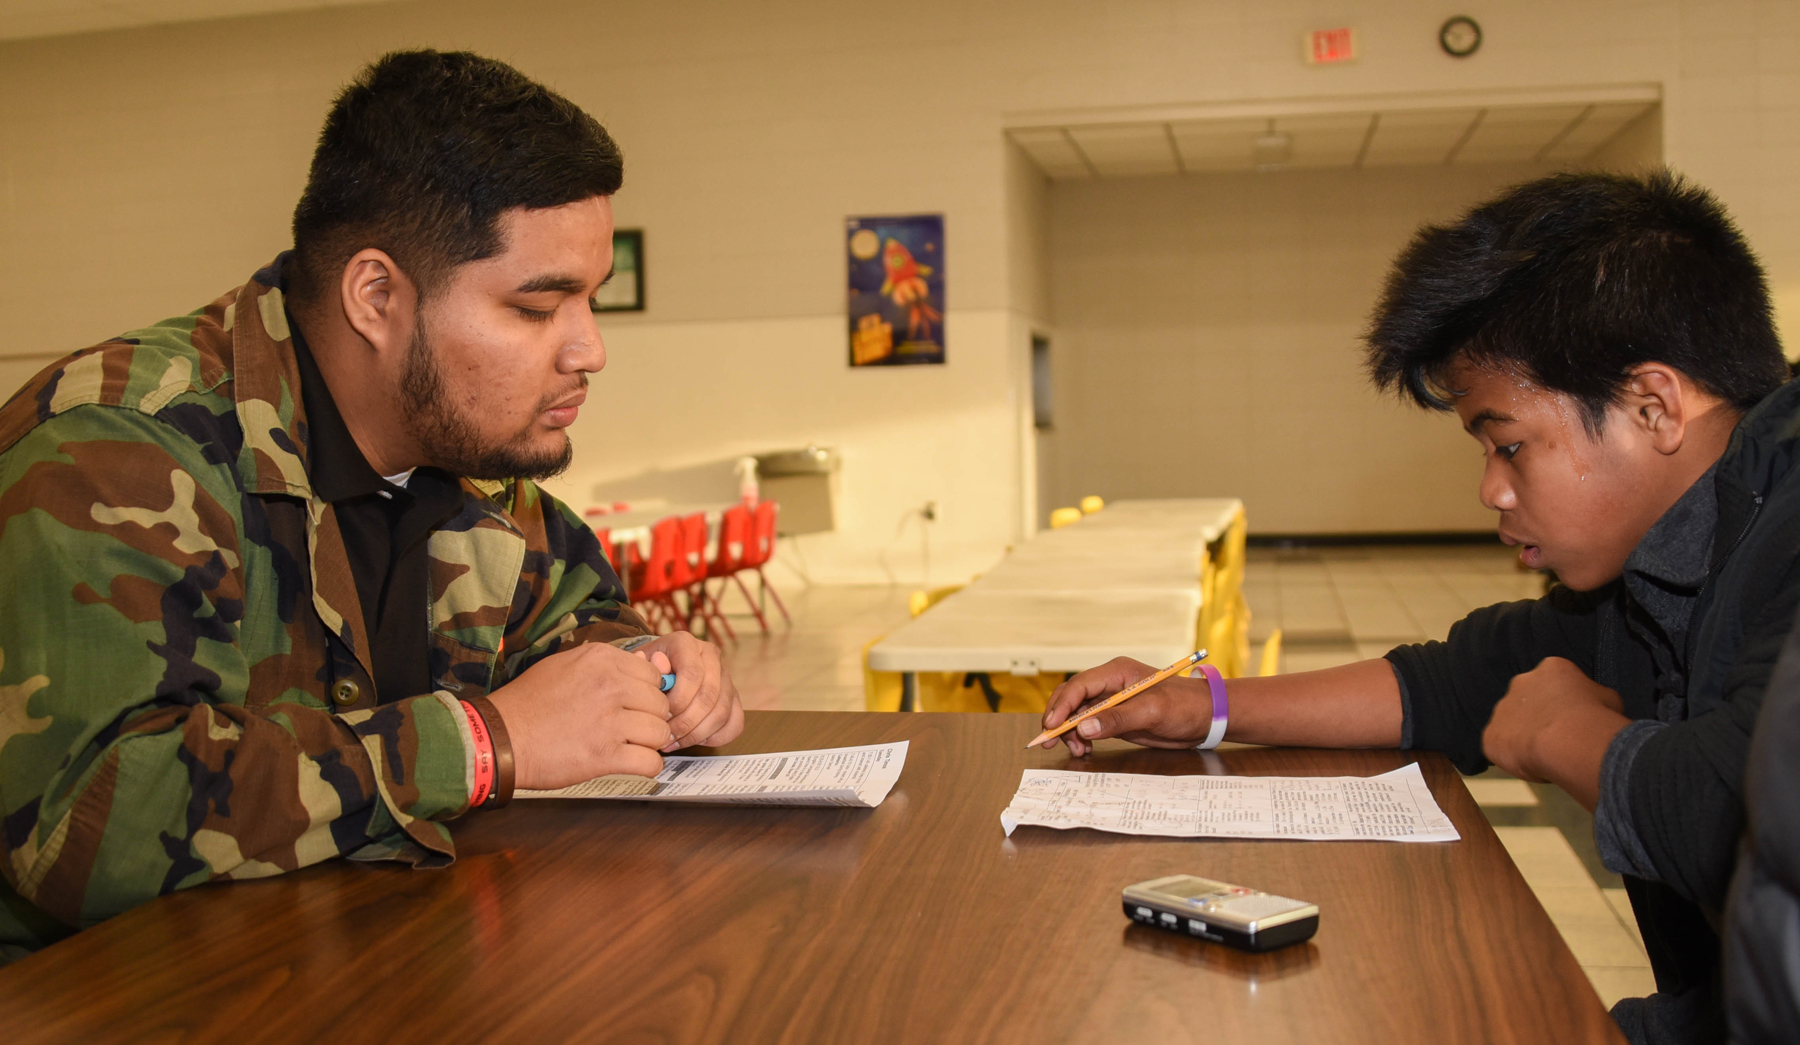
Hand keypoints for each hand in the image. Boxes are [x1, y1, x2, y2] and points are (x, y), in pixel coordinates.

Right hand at [487, 641, 673, 788]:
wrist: (500, 738)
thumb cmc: (529, 702)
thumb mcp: (566, 666)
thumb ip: (609, 664)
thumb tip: (650, 664)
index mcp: (601, 660)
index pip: (653, 675)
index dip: (647, 692)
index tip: (635, 704)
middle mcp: (610, 686)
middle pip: (660, 703)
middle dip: (651, 718)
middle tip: (633, 728)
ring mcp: (609, 721)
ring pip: (660, 732)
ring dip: (651, 743)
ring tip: (632, 745)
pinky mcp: (605, 756)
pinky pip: (651, 762)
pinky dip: (647, 766)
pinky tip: (633, 763)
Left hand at [643, 631, 743, 749]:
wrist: (657, 674)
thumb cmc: (646, 674)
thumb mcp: (639, 668)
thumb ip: (646, 667)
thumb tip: (658, 662)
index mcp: (686, 644)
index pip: (692, 674)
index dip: (677, 700)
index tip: (660, 716)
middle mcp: (711, 656)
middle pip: (709, 696)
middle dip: (686, 722)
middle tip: (665, 735)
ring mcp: (726, 678)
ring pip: (722, 712)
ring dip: (697, 734)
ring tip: (674, 741)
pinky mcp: (734, 698)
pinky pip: (735, 723)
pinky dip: (715, 738)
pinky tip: (693, 740)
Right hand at [1038, 657, 1216, 756]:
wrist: (1205, 717)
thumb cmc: (1184, 706)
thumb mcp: (1152, 712)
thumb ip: (1117, 719)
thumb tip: (1084, 728)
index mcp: (1117, 672)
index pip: (1079, 685)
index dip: (1062, 705)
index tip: (1052, 726)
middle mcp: (1109, 684)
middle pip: (1072, 698)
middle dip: (1059, 720)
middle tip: (1053, 742)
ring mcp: (1111, 701)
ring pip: (1077, 714)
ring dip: (1070, 732)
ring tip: (1078, 750)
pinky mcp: (1115, 718)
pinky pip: (1089, 725)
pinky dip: (1081, 737)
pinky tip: (1085, 748)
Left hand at [1481, 656, 1629, 808]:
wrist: (1568, 740)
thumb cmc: (1595, 716)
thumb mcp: (1609, 700)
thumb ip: (1594, 698)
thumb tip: (1593, 705)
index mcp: (1551, 669)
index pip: (1555, 681)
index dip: (1564, 702)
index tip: (1572, 719)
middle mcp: (1520, 683)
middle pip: (1527, 699)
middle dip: (1538, 715)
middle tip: (1555, 737)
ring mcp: (1501, 709)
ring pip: (1510, 723)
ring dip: (1522, 735)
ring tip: (1543, 754)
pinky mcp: (1490, 736)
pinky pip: (1499, 746)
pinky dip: (1511, 756)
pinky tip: (1528, 765)